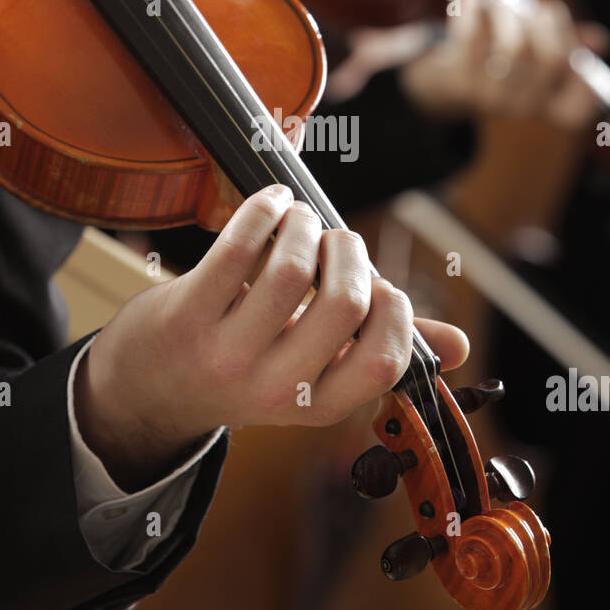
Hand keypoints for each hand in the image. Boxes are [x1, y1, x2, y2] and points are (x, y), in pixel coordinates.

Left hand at [75, 186, 468, 489]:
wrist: (149, 386)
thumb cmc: (246, 363)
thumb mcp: (311, 370)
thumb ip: (377, 351)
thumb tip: (460, 348)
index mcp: (316, 405)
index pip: (384, 360)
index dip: (394, 309)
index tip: (377, 284)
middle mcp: (273, 389)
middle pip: (344, 304)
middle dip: (351, 253)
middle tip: (336, 241)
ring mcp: (225, 353)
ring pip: (292, 268)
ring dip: (306, 225)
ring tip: (300, 221)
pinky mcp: (185, 314)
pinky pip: (237, 248)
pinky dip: (266, 210)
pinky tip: (272, 204)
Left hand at [399, 0, 609, 128]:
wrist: (440, 80)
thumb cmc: (499, 59)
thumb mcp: (536, 53)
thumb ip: (568, 45)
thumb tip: (600, 42)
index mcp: (547, 106)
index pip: (576, 110)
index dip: (583, 78)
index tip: (575, 47)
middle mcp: (521, 108)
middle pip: (552, 59)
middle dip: (548, 20)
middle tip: (535, 8)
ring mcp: (488, 97)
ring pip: (513, 45)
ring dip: (509, 9)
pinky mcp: (457, 78)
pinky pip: (472, 33)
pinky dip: (475, 2)